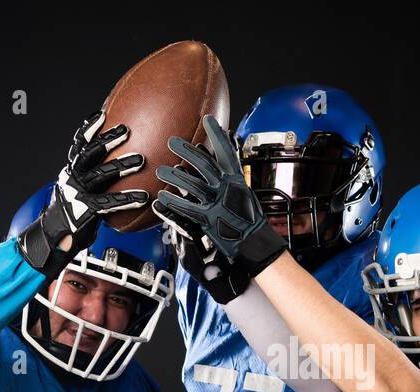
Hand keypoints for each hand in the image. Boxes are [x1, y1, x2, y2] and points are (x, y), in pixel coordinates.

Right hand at [17, 110, 148, 277]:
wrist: (53, 240)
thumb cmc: (72, 214)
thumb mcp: (79, 191)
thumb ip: (93, 179)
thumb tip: (116, 169)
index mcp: (71, 170)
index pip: (79, 143)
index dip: (89, 128)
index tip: (102, 114)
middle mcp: (72, 177)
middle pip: (90, 152)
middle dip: (108, 139)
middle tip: (126, 130)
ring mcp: (78, 193)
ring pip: (101, 173)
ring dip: (122, 166)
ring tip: (141, 160)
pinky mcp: (86, 210)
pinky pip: (110, 202)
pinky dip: (128, 199)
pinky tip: (143, 197)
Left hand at [152, 115, 285, 299]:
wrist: (258, 243)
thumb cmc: (251, 221)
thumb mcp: (244, 196)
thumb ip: (230, 183)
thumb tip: (218, 171)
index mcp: (237, 180)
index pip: (227, 152)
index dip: (217, 135)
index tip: (208, 119)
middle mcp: (227, 188)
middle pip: (204, 164)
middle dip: (186, 151)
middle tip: (172, 141)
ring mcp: (218, 203)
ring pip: (192, 185)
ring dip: (174, 177)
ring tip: (161, 171)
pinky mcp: (209, 219)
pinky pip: (187, 208)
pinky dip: (173, 203)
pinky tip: (161, 198)